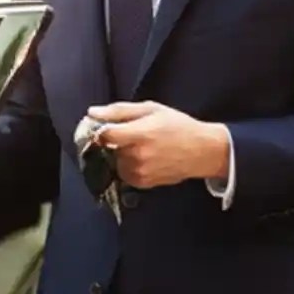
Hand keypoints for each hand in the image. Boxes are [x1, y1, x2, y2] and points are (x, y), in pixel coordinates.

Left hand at [89, 101, 228, 188]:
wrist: (201, 151)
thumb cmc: (177, 126)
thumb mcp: (150, 109)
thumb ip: (119, 111)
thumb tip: (92, 112)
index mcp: (138, 134)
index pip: (104, 136)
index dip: (99, 130)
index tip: (104, 126)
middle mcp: (137, 156)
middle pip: (107, 149)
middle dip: (113, 142)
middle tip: (131, 135)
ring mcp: (139, 172)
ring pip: (114, 162)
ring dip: (120, 154)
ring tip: (140, 146)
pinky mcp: (142, 184)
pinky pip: (124, 173)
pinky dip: (128, 166)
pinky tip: (144, 158)